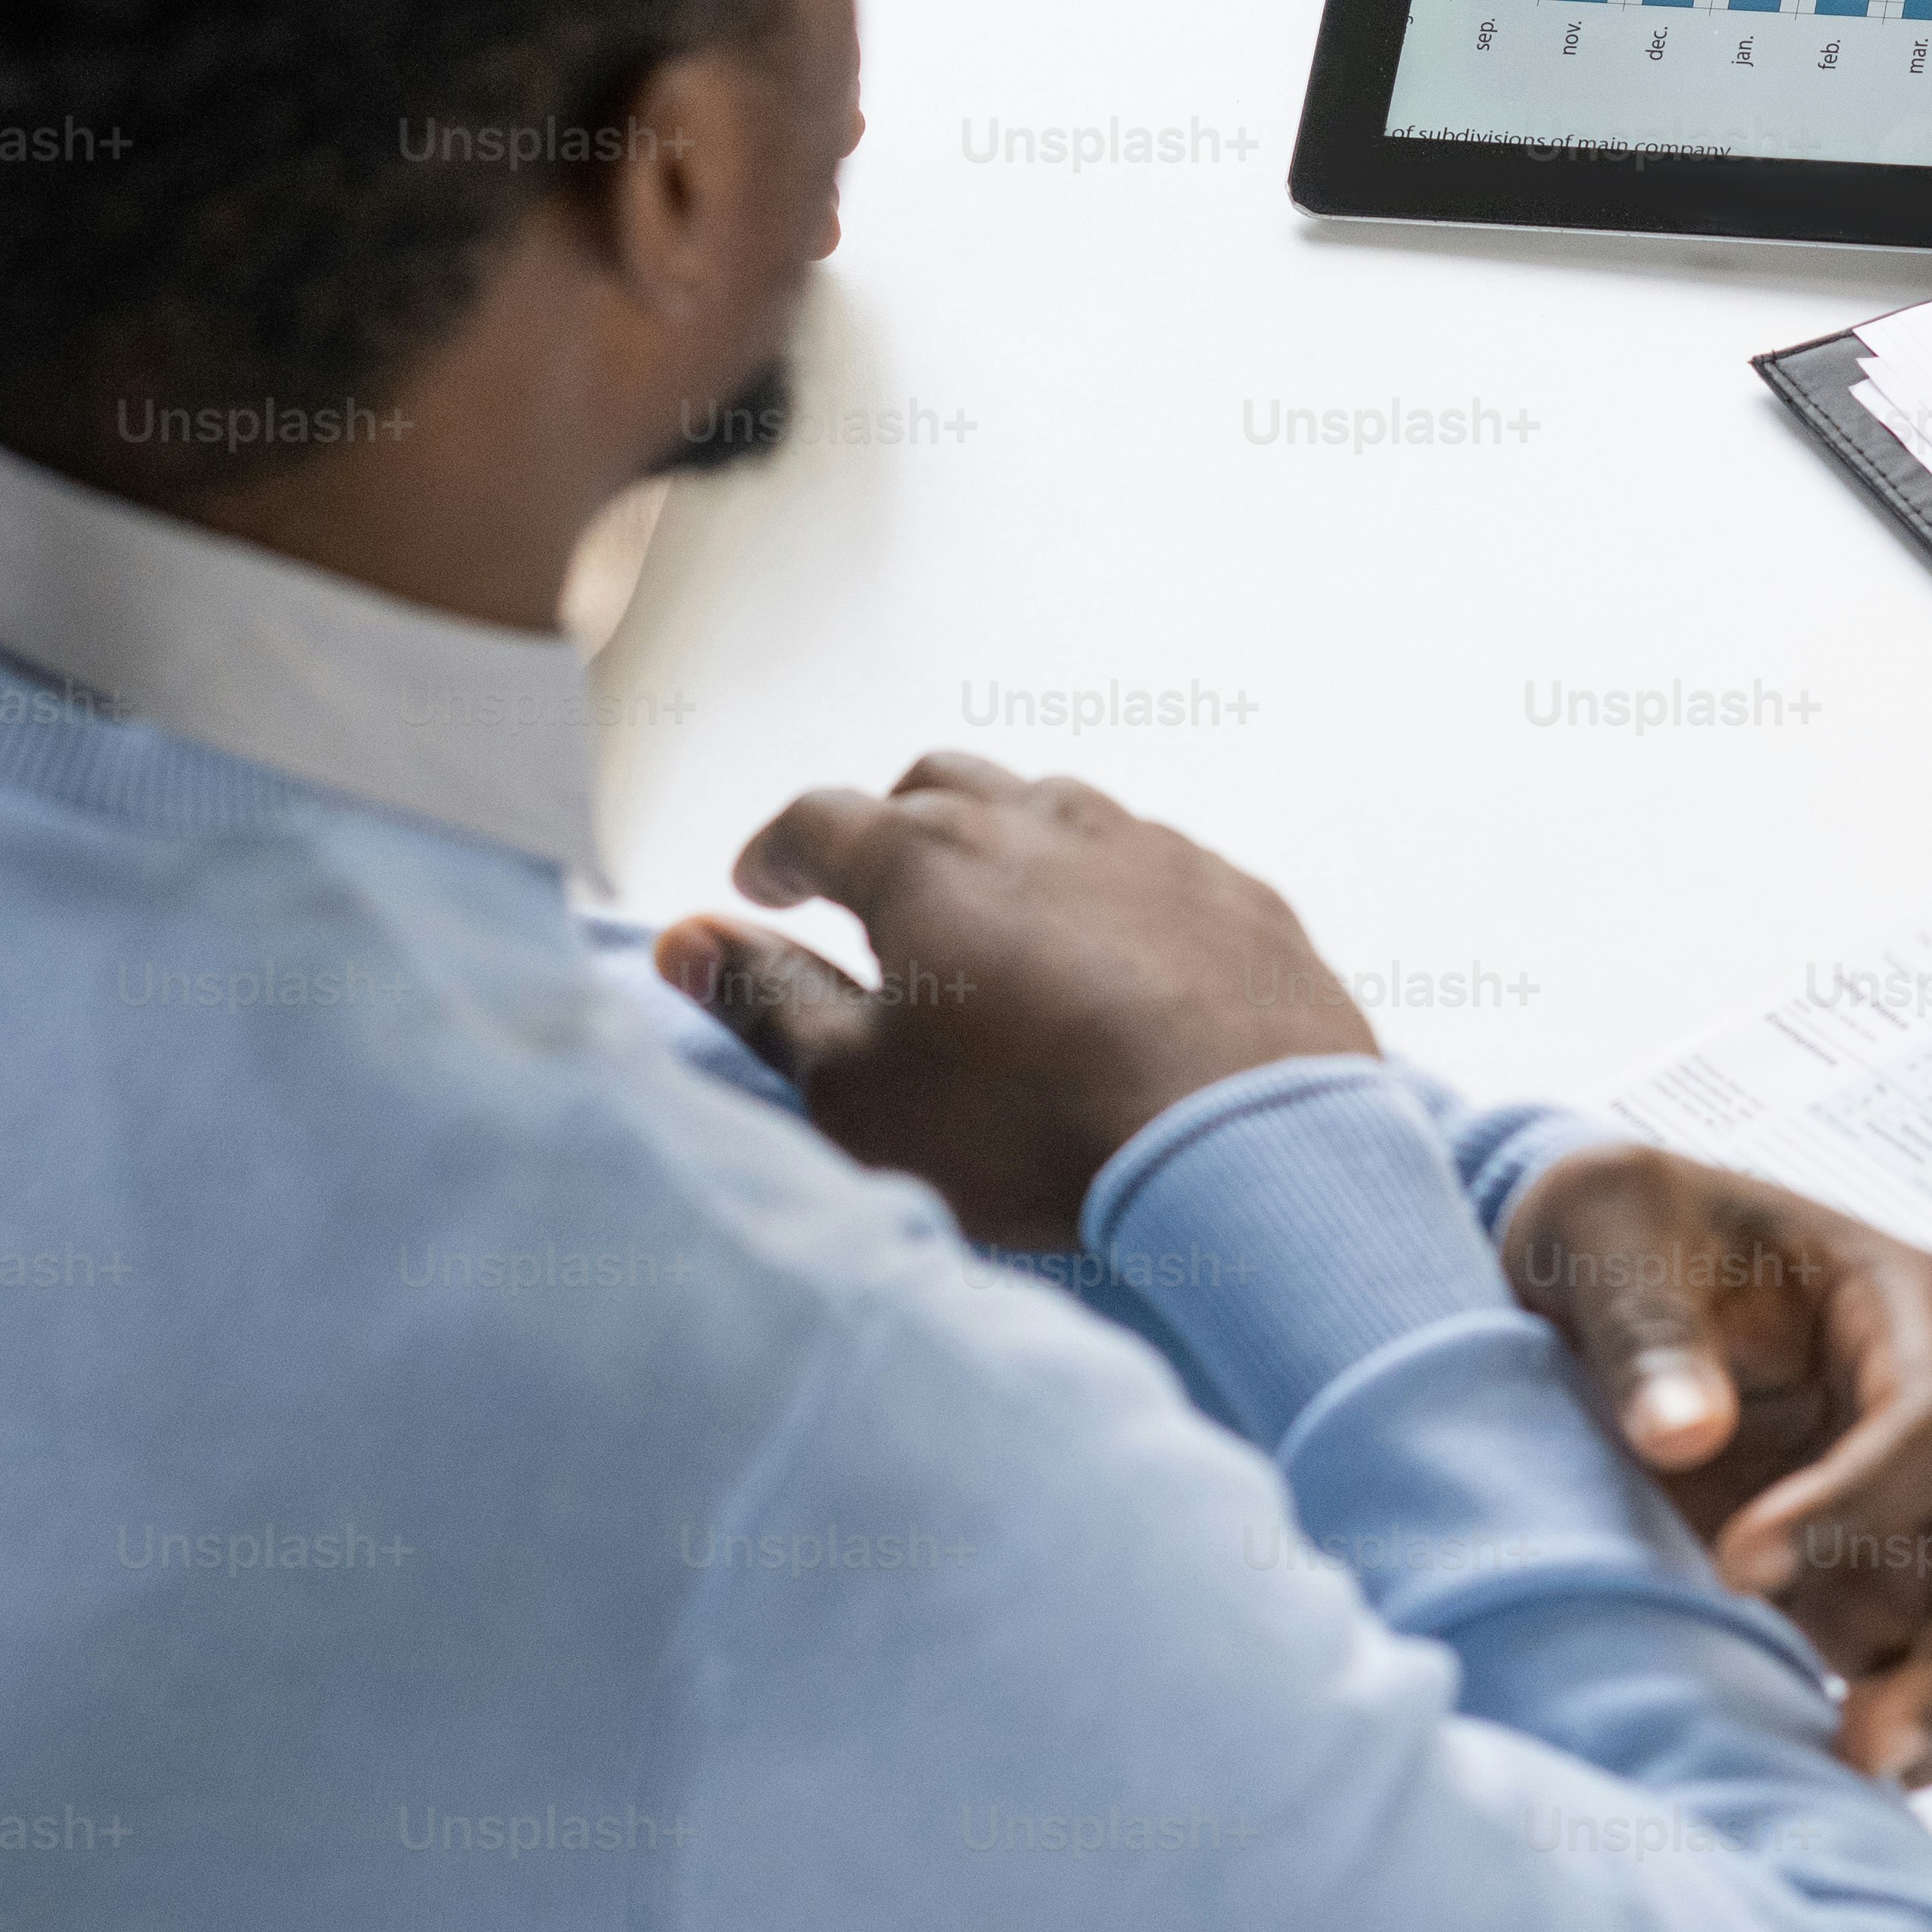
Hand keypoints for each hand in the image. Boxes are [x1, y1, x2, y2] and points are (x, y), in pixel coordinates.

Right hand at [655, 755, 1373, 1251]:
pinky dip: (1112, 894)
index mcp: (925, 859)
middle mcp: (1039, 820)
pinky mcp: (1238, 892)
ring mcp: (1152, 845)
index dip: (777, 853)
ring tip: (999, 920)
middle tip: (875, 888)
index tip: (758, 885)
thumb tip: (684, 938)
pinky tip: (1119, 958)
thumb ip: (765, 1003)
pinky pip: (1156, 865)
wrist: (1247, 1144)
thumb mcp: (860, 1091)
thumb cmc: (1030, 1127)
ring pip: (1057, 809)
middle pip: (941, 788)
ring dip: (1009, 849)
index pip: (819, 820)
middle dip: (892, 828)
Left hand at [1500, 1144, 1931, 1782]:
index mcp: (1901, 1305)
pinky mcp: (1892, 1594)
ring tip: (1850, 1774)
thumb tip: (1684, 1437)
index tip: (1737, 1567)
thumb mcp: (1602, 1225)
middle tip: (1853, 1747)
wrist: (1601, 1283)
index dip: (1854, 1507)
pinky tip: (1833, 1769)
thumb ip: (1642, 1325)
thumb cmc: (1615, 1232)